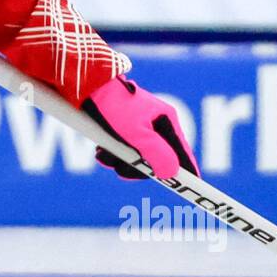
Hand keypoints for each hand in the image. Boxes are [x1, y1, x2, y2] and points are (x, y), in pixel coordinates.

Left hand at [81, 76, 198, 180]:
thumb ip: (156, 153)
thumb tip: (172, 172)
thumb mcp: (137, 134)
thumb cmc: (113, 107)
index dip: (186, 171)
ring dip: (118, 161)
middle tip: (122, 168)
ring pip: (135, 157)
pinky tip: (100, 150)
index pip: (181, 152)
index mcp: (165, 120)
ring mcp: (138, 125)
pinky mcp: (121, 127)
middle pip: (155, 159)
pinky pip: (121, 150)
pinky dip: (111, 154)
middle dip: (136, 167)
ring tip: (104, 154)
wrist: (84, 87)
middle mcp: (154, 123)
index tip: (193, 189)